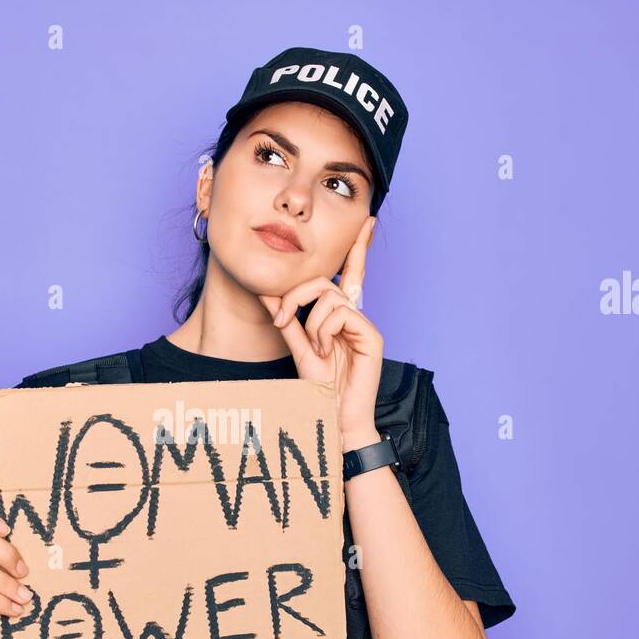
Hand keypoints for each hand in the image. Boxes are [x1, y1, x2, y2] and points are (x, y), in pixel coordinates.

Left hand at [257, 216, 382, 445]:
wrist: (334, 416)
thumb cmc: (320, 387)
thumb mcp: (298, 347)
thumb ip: (287, 320)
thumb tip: (266, 293)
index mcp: (340, 315)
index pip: (349, 274)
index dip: (358, 248)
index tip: (366, 221)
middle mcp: (354, 315)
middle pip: (323, 282)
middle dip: (295, 296)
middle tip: (280, 320)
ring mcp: (365, 324)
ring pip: (329, 297)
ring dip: (310, 323)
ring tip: (314, 349)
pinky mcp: (372, 335)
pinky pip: (341, 313)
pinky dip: (324, 331)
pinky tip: (326, 351)